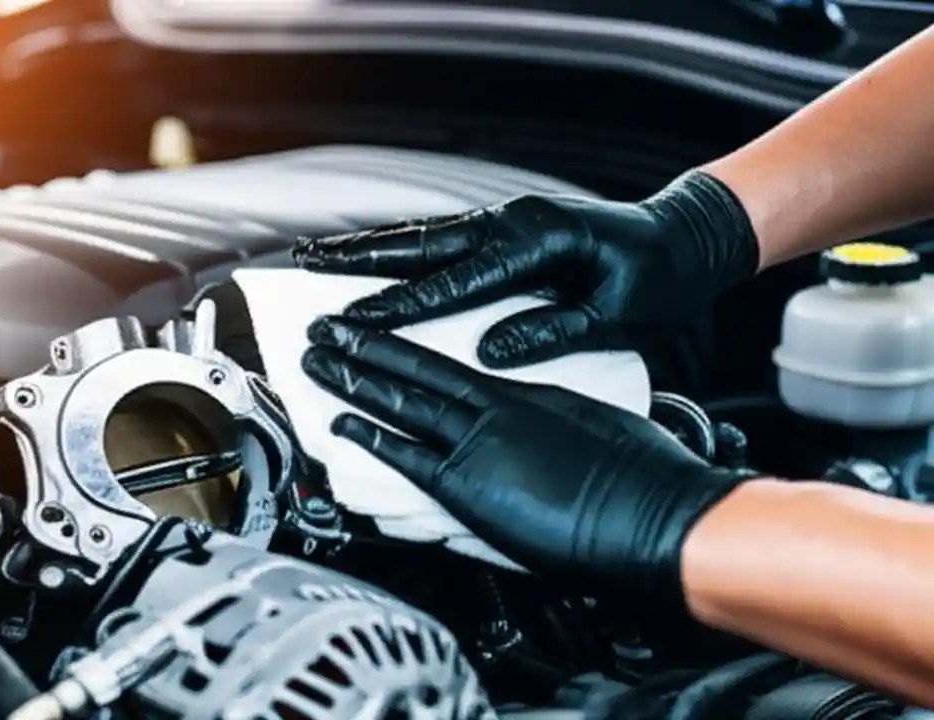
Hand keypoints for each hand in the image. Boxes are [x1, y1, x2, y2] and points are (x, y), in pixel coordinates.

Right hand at [293, 171, 758, 367]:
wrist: (686, 237)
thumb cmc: (658, 276)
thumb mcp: (614, 313)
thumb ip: (550, 331)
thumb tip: (491, 351)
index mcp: (537, 245)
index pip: (454, 282)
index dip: (400, 305)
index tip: (353, 319)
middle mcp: (514, 225)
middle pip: (421, 244)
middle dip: (359, 259)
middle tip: (306, 264)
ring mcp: (509, 222)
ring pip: (426, 236)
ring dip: (372, 248)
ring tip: (322, 254)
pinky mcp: (510, 230)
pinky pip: (445, 239)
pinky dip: (404, 248)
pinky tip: (378, 257)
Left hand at [301, 316, 750, 609]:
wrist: (649, 507)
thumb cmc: (637, 474)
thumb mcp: (587, 431)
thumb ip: (543, 428)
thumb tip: (521, 427)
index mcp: (522, 395)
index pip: (445, 366)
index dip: (401, 349)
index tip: (369, 333)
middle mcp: (492, 410)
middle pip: (410, 373)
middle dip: (360, 350)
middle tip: (321, 330)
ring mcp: (476, 445)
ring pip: (399, 403)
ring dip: (352, 381)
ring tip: (316, 360)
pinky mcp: (468, 485)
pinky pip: (407, 459)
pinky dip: (371, 440)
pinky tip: (342, 425)